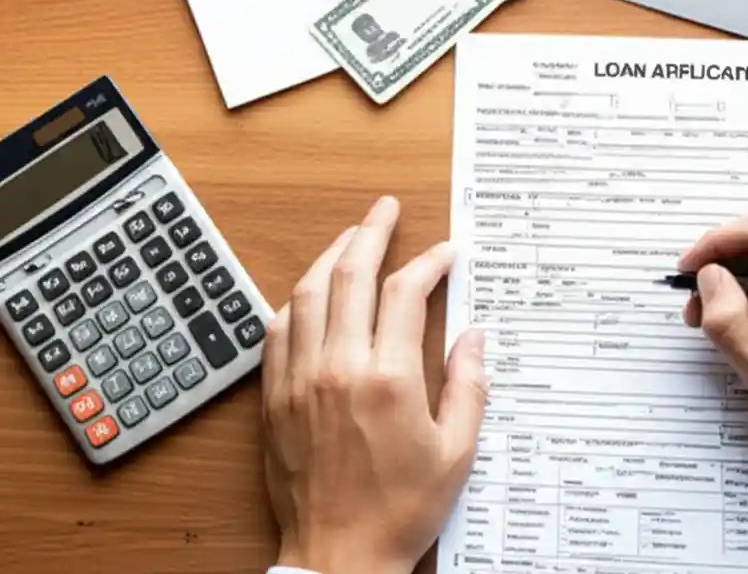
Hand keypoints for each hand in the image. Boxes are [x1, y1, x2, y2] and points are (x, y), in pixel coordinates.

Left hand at [263, 196, 488, 573]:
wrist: (338, 556)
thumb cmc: (400, 510)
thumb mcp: (456, 452)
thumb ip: (468, 387)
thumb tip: (473, 336)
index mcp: (388, 379)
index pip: (405, 293)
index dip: (428, 262)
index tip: (446, 254)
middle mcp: (338, 368)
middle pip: (350, 275)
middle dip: (371, 232)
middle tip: (386, 209)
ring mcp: (299, 380)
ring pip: (307, 294)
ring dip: (330, 257)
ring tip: (351, 238)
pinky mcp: (275, 398)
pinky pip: (276, 331)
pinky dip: (295, 302)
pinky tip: (310, 293)